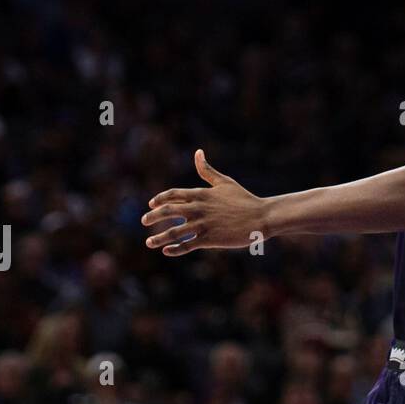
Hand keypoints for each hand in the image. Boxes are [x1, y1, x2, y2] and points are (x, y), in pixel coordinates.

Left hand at [141, 149, 267, 255]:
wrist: (261, 217)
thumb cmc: (243, 199)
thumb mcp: (224, 182)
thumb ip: (207, 170)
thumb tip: (198, 152)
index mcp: (201, 193)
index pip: (173, 194)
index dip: (160, 199)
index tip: (151, 205)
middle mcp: (198, 208)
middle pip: (168, 212)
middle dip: (152, 217)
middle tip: (144, 221)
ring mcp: (203, 224)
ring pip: (174, 231)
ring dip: (158, 238)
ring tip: (149, 242)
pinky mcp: (209, 239)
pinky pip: (186, 245)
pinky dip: (175, 249)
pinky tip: (167, 251)